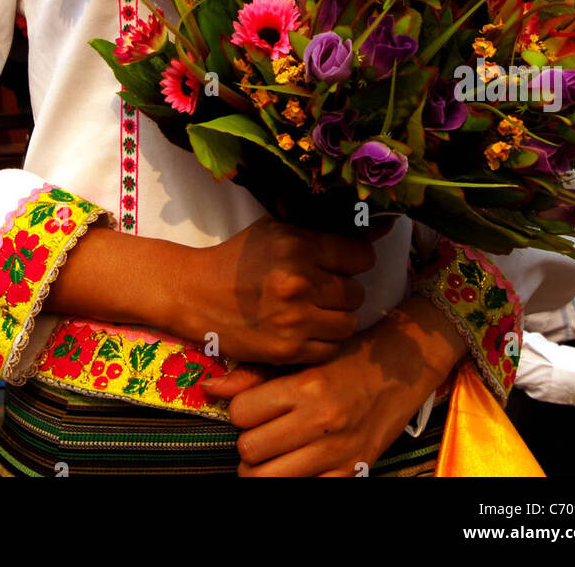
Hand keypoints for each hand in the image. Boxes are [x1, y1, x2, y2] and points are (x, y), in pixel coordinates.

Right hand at [173, 215, 385, 366]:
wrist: (195, 294)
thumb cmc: (238, 258)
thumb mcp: (276, 230)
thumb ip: (320, 229)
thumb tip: (378, 225)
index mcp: (298, 245)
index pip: (361, 256)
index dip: (354, 260)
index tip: (342, 263)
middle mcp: (300, 282)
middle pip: (356, 293)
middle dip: (343, 291)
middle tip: (322, 289)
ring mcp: (295, 319)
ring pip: (348, 323)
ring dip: (336, 317)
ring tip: (316, 311)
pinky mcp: (287, 350)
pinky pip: (331, 348)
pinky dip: (323, 341)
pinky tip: (306, 329)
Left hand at [203, 295, 466, 476]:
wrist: (400, 371)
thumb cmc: (347, 357)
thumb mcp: (303, 356)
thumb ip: (254, 374)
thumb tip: (210, 388)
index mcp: (306, 388)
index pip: (242, 413)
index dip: (241, 410)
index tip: (253, 405)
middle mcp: (321, 423)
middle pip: (250, 449)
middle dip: (248, 440)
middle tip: (262, 429)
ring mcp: (337, 453)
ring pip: (267, 478)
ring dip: (263, 466)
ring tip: (273, 450)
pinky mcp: (351, 472)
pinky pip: (303, 489)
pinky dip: (292, 478)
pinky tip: (297, 460)